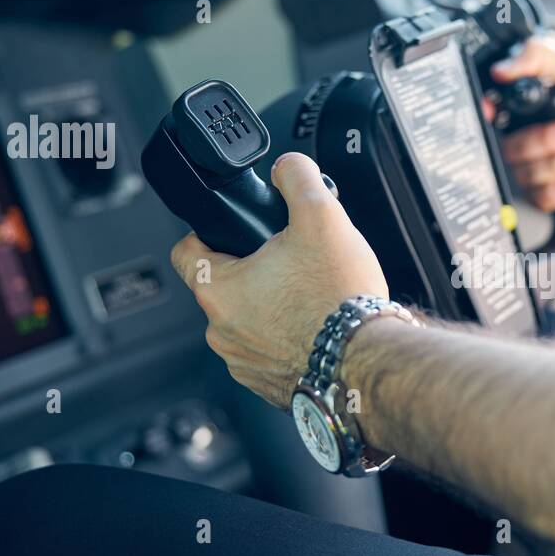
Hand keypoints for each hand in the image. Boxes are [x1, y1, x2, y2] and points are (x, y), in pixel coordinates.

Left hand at [170, 152, 387, 409]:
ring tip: (311, 298)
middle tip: (292, 262)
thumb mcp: (321, 214)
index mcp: (218, 290)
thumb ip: (297, 177)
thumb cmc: (339, 299)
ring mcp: (245, 365)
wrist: (368, 362)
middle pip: (226, 287)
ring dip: (272, 309)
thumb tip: (287, 167)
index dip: (209, 233)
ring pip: (249, 323)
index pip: (186, 251)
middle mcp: (222, 333)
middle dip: (255, 272)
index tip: (233, 232)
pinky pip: (271, 354)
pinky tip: (319, 328)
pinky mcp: (270, 388)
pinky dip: (290, 341)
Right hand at [491, 37, 554, 220]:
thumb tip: (501, 66)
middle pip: (510, 148)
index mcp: (543, 105)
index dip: (492, 116)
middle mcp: (543, 137)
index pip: (499, 113)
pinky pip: (539, 200)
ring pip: (524, 175)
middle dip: (545, 142)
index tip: (496, 115)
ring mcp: (550, 168)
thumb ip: (540, 56)